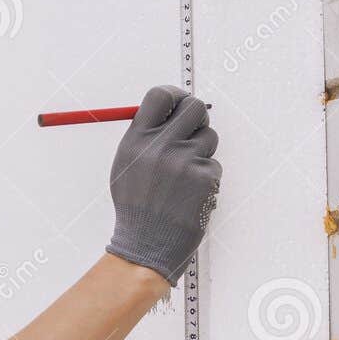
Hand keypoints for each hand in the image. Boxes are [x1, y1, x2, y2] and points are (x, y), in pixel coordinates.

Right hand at [105, 85, 222, 285]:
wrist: (147, 245)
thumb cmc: (137, 208)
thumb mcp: (125, 166)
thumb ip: (143, 137)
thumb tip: (168, 111)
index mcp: (137, 140)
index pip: (160, 96)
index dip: (175, 94)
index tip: (180, 101)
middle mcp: (160, 146)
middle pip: (194, 107)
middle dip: (198, 116)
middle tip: (195, 128)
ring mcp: (184, 162)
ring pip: (209, 137)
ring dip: (202, 151)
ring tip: (185, 175)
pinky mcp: (204, 178)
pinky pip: (213, 165)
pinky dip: (206, 178)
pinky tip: (191, 195)